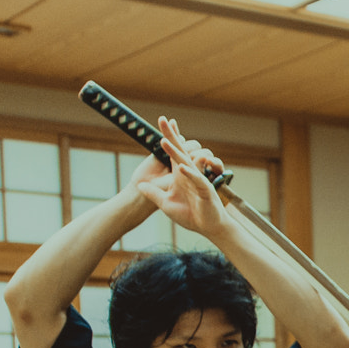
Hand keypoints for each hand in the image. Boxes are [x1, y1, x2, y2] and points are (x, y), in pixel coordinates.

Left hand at [134, 116, 229, 236]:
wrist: (209, 227)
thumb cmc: (191, 215)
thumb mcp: (166, 204)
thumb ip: (153, 194)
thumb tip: (139, 186)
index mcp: (180, 174)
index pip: (173, 152)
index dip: (170, 137)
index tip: (165, 122)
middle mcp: (190, 173)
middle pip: (180, 150)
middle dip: (171, 135)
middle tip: (163, 120)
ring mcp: (198, 180)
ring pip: (187, 163)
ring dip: (176, 152)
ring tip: (164, 142)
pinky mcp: (205, 190)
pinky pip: (197, 180)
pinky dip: (189, 174)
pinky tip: (181, 168)